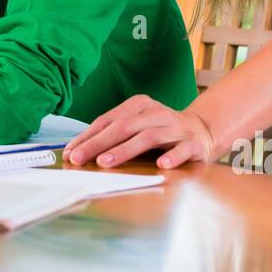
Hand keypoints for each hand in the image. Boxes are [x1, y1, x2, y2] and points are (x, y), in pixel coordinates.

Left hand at [62, 95, 215, 168]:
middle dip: (98, 143)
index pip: (107, 120)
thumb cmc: (160, 131)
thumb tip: (80, 151)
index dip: (87, 136)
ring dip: (124, 150)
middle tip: (79, 158)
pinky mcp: (192, 142)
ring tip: (106, 162)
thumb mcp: (137, 127)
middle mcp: (156, 113)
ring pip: (148, 137)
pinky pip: (182, 149)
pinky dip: (171, 156)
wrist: (201, 130)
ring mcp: (175, 127)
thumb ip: (114, 135)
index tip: (70, 152)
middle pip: (123, 126)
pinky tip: (161, 165)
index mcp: (138, 105)